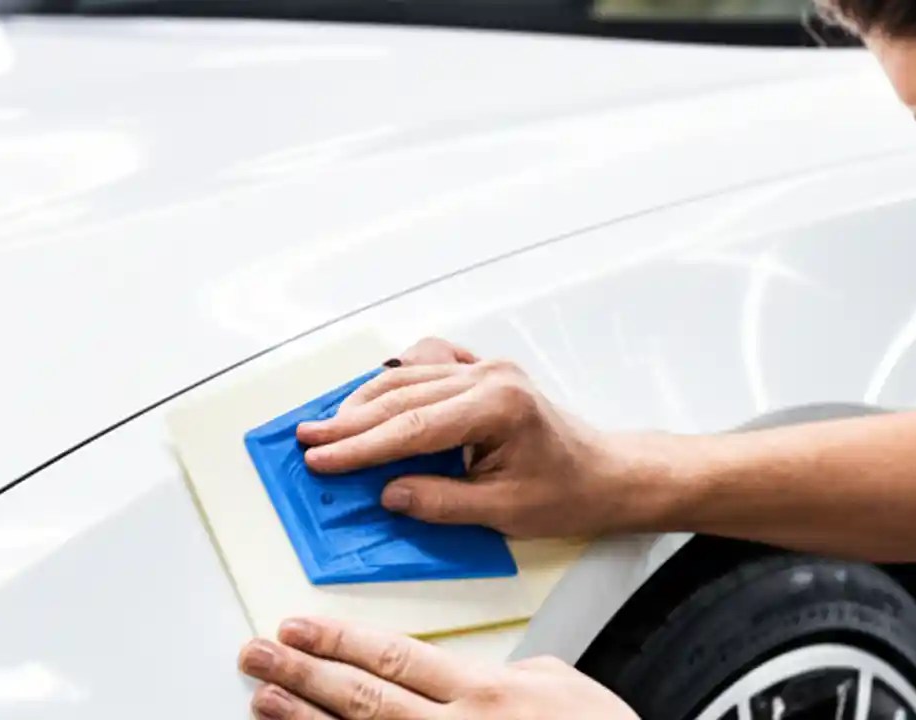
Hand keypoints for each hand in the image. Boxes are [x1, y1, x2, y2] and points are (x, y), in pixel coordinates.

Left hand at [238, 617, 637, 718]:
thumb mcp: (559, 683)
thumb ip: (504, 669)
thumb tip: (462, 670)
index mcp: (485, 692)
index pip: (395, 655)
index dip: (339, 639)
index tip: (298, 625)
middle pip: (363, 696)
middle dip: (303, 674)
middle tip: (258, 654)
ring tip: (263, 700)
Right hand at [297, 338, 665, 537]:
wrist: (607, 474)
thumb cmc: (567, 492)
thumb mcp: (503, 512)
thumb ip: (440, 502)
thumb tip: (388, 493)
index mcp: (496, 406)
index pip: (410, 427)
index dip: (359, 446)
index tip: (321, 459)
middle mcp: (489, 376)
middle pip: (401, 396)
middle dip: (349, 421)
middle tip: (308, 440)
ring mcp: (486, 368)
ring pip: (409, 376)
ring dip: (365, 399)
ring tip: (329, 424)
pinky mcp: (484, 371)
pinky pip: (430, 361)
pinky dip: (398, 375)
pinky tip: (377, 390)